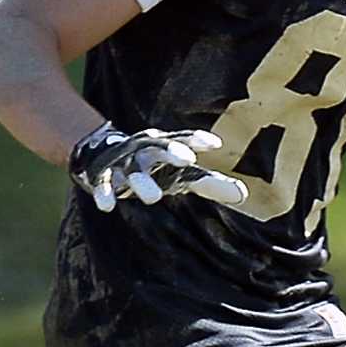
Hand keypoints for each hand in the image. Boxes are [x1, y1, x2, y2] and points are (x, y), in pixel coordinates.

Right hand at [68, 122, 247, 212]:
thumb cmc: (155, 168)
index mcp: (165, 146)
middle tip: (188, 160)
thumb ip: (209, 183)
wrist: (103, 155)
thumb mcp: (181, 174)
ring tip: (154, 197)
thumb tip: (243, 196)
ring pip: (133, 170)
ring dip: (141, 181)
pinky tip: (107, 206)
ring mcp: (123, 162)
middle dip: (171, 151)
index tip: (215, 144)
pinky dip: (104, 194)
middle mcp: (145, 149)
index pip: (183, 139)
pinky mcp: (102, 175)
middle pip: (159, 147)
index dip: (197, 139)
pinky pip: (103, 184)